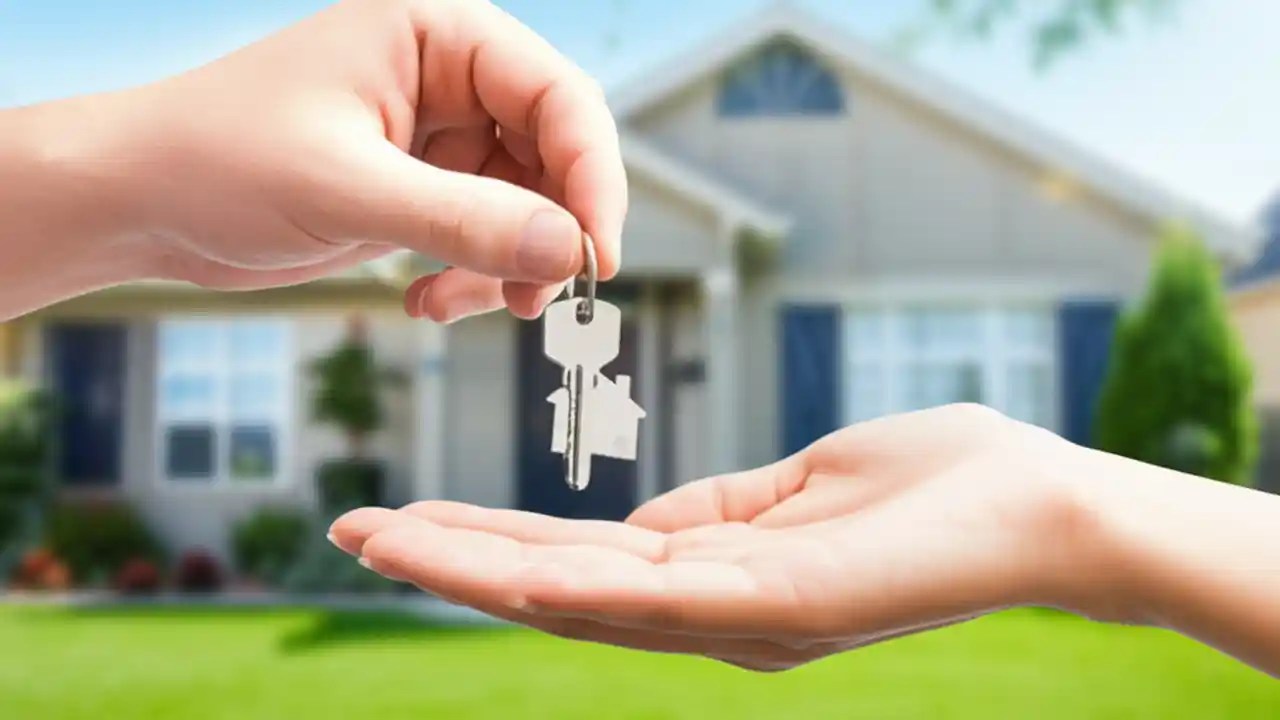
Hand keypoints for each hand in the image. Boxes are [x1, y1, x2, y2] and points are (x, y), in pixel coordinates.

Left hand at [45, 0, 625, 320]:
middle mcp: (448, 79)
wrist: (137, 202)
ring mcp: (437, 139)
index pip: (558, 97)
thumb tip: (569, 253)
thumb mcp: (348, 190)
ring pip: (526, 208)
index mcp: (437, 34)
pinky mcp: (421, 191)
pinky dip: (471, 279)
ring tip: (456, 304)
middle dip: (549, 234)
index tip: (593, 259)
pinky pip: (485, 238)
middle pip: (555, 155)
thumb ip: (465, 220)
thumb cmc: (215, 159)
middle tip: (534, 300)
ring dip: (507, 268)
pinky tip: (424, 302)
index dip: (592, 178)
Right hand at [330, 405, 1113, 671]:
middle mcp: (713, 617)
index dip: (484, 544)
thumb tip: (636, 529)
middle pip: (558, 588)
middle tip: (352, 534)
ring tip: (389, 543)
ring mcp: (745, 619)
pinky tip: (507, 571)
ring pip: (589, 600)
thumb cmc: (928, 488)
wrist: (1041, 508)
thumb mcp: (793, 491)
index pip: (574, 563)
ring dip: (483, 572)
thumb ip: (711, 515)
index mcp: (712, 582)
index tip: (405, 518)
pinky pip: (664, 598)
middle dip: (451, 563)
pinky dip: (578, 587)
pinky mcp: (788, 605)